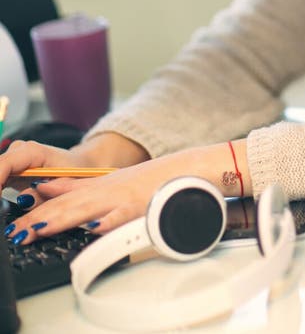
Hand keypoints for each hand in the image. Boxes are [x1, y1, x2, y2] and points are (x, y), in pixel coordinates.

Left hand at [3, 140, 248, 244]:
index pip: (62, 195)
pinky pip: (123, 215)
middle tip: (18, 231)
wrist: (192, 168)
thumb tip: (55, 196)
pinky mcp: (144, 205)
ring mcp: (125, 197)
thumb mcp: (116, 182)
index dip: (38, 208)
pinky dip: (106, 221)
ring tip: (39, 229)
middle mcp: (109, 189)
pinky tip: (92, 228)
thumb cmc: (156, 180)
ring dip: (61, 219)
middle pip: (68, 204)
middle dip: (41, 218)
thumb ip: (85, 189)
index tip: (16, 220)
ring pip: (87, 209)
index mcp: (102, 186)